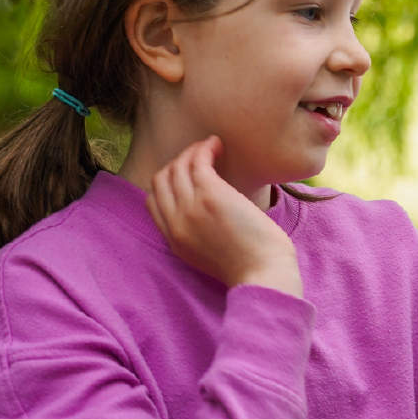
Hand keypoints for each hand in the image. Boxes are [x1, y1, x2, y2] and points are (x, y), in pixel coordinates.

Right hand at [145, 136, 303, 297]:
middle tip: (200, 156)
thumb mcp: (209, 254)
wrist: (263, 273)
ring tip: (211, 146)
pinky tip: (217, 145)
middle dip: (178, 162)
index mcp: (174, 240)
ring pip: (178, 167)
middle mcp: (176, 223)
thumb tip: (206, 208)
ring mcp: (190, 208)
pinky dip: (205, 148)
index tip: (188, 175)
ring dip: (193, 150)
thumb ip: (198, 233)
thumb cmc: (249, 265)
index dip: (167, 182)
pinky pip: (197, 161)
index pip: (153, 201)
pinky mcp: (210, 195)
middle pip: (161, 179)